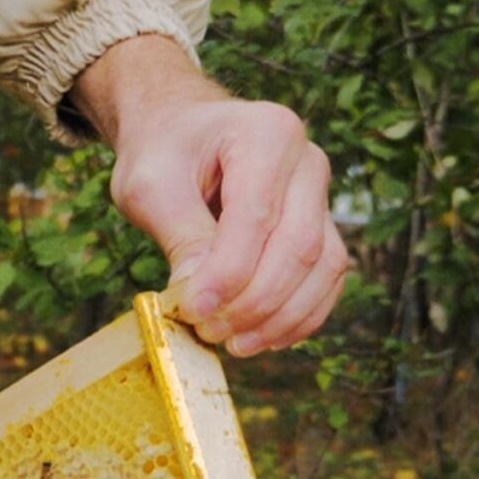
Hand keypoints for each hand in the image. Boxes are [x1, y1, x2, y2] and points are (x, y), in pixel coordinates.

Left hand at [71, 35, 347, 355]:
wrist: (180, 134)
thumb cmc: (163, 154)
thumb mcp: (151, 187)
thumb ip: (181, 238)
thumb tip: (204, 300)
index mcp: (267, 133)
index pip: (257, 217)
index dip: (228, 274)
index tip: (193, 311)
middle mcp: (307, 161)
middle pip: (299, 246)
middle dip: (254, 302)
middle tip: (207, 331)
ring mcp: (321, 195)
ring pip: (325, 267)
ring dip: (282, 317)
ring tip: (233, 344)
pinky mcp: (321, 227)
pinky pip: (327, 280)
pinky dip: (300, 317)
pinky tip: (262, 339)